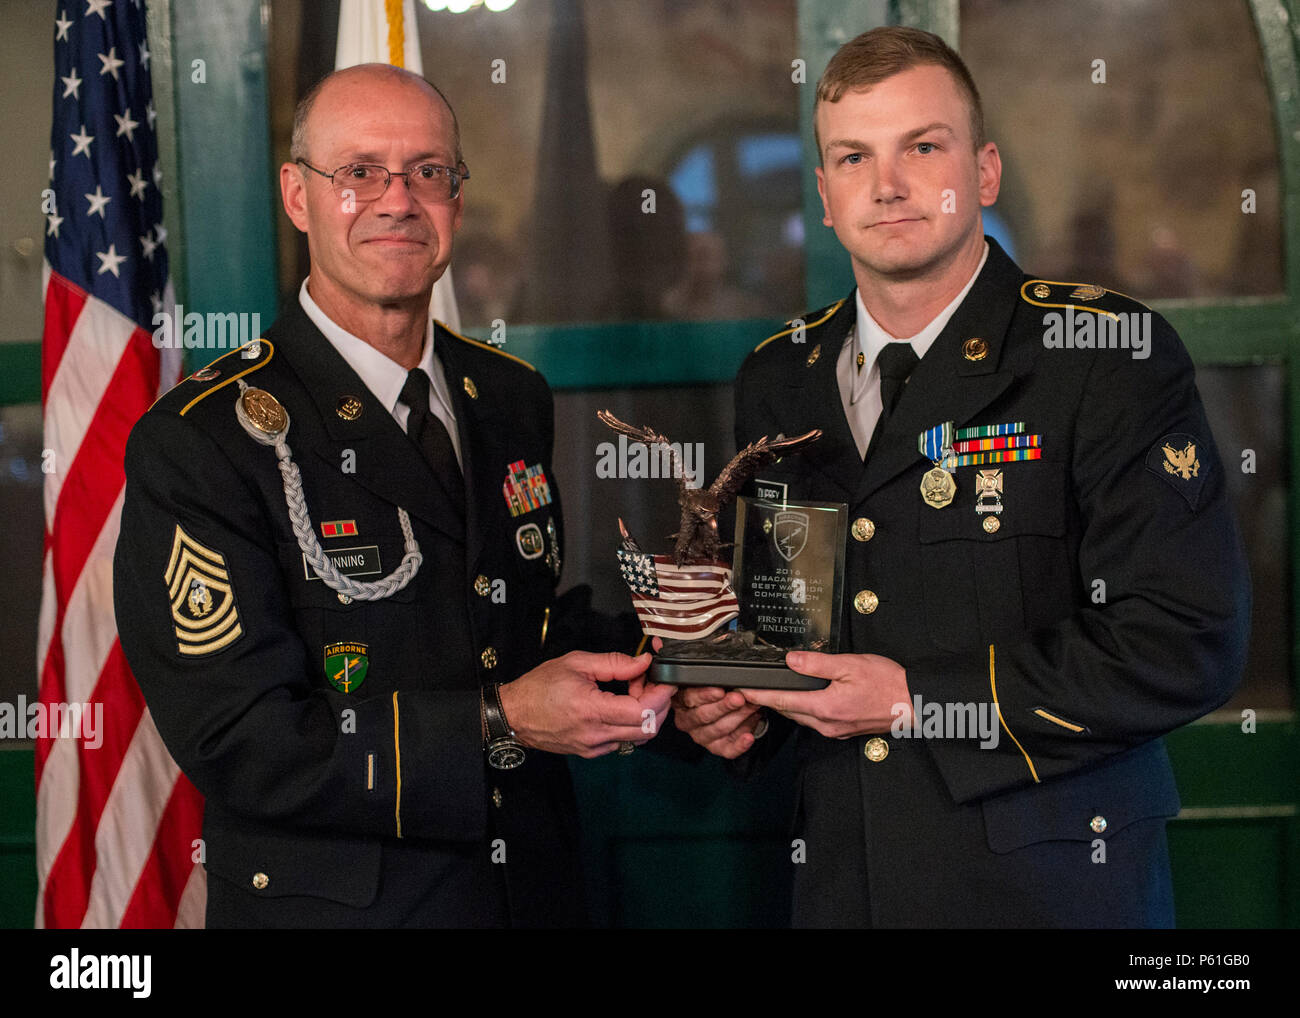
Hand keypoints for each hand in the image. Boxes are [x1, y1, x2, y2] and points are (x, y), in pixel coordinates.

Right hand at [498, 651, 673, 757]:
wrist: (514, 714)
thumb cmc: (540, 686)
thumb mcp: (577, 663)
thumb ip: (615, 663)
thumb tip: (644, 662)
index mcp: (592, 709)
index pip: (644, 711)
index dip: (661, 695)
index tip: (665, 679)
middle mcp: (595, 734)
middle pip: (649, 729)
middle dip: (660, 704)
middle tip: (651, 682)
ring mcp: (594, 747)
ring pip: (639, 737)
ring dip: (647, 715)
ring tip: (633, 692)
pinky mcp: (591, 752)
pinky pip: (623, 741)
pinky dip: (631, 724)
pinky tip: (620, 706)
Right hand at [672, 686, 763, 758]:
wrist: (731, 707)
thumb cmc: (719, 691)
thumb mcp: (711, 681)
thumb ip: (713, 679)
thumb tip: (724, 676)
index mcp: (682, 701)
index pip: (689, 697)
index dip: (705, 694)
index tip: (721, 690)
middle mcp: (688, 720)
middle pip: (704, 715)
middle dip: (724, 706)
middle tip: (739, 698)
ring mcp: (701, 735)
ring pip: (718, 729)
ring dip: (738, 717)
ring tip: (752, 707)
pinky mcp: (715, 747)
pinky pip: (727, 749)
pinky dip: (740, 744)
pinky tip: (748, 737)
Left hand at [740, 651, 910, 739]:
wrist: (913, 703)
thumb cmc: (887, 684)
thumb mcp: (851, 665)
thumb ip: (818, 664)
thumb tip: (792, 661)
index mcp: (825, 707)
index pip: (783, 702)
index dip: (759, 695)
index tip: (740, 691)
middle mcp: (826, 723)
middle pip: (788, 712)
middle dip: (767, 701)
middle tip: (748, 689)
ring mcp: (834, 729)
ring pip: (800, 717)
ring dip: (784, 706)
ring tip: (768, 693)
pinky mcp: (842, 730)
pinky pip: (814, 720)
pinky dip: (801, 709)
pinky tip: (800, 699)